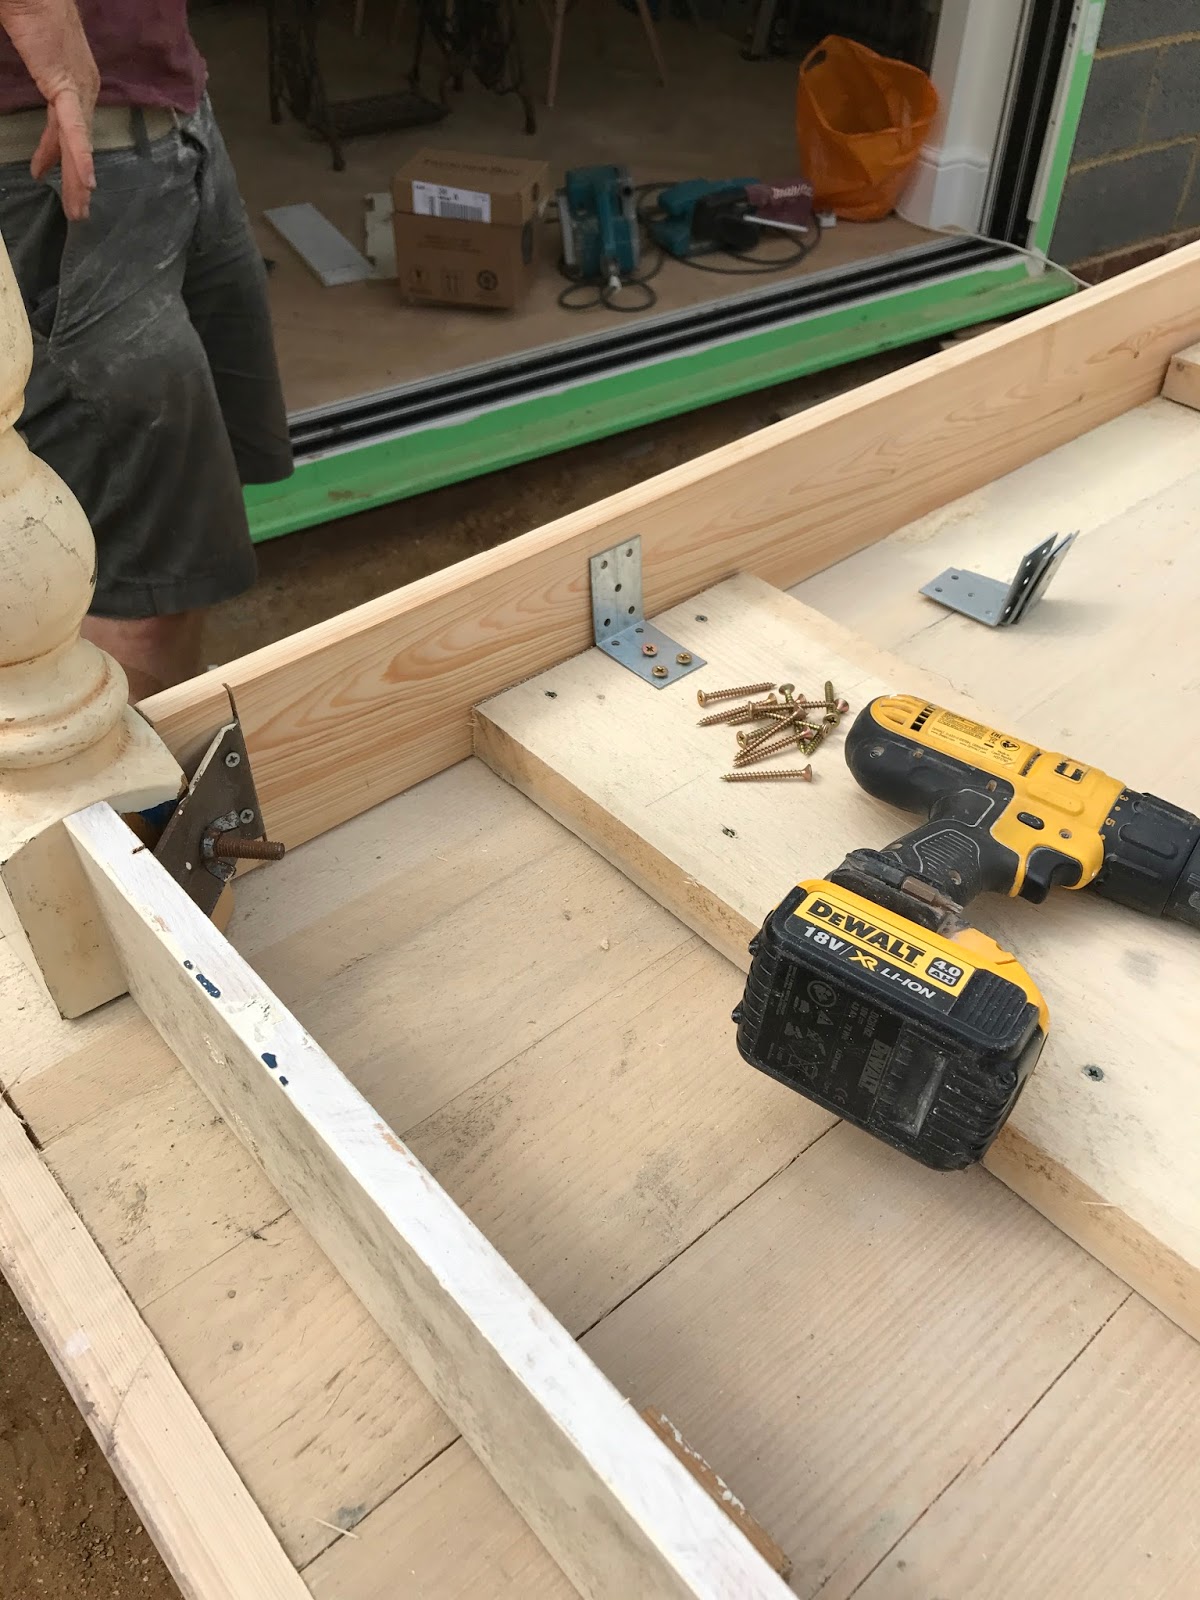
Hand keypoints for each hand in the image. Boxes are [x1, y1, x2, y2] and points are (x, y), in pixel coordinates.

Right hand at [0, 0, 97, 218]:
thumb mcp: (33, 53)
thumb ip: (36, 71)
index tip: (47, 173)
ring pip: (78, 144)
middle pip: (78, 142)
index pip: (68, 127)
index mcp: (75, 79)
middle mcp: (84, 87)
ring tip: (79, 208)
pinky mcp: (68, 87)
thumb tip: (36, 76)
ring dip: (78, 179)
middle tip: (77, 209)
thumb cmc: (28, 12)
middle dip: (75, 178)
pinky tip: (86, 182)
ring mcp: (79, 88)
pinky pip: (73, 129)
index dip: (59, 153)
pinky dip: (81, 156)